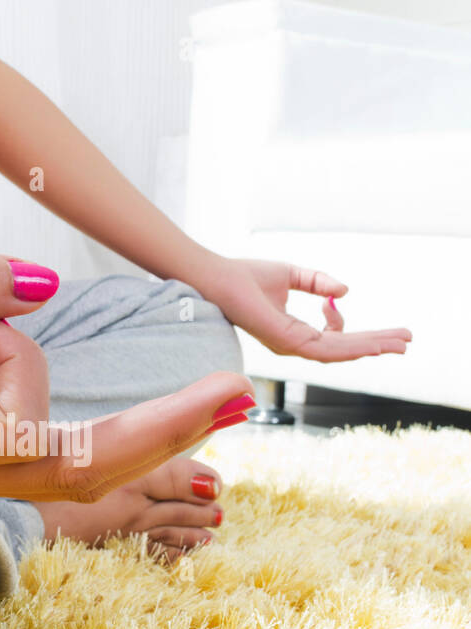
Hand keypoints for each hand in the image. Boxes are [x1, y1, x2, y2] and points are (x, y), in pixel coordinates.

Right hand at [0, 236, 254, 499]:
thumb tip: (43, 290)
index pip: (8, 434)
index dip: (82, 400)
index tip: (141, 362)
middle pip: (71, 470)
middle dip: (161, 436)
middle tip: (241, 397)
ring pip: (78, 468)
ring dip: (149, 431)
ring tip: (155, 373)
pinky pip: (59, 444)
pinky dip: (62, 392)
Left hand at [205, 257, 411, 361]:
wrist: (220, 278)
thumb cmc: (247, 277)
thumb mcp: (292, 275)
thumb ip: (318, 283)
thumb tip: (345, 293)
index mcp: (294, 333)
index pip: (333, 340)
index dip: (353, 330)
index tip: (342, 306)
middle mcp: (294, 344)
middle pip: (343, 351)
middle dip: (377, 345)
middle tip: (407, 342)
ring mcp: (291, 346)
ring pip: (341, 352)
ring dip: (373, 347)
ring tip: (402, 343)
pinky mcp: (288, 341)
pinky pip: (327, 348)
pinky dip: (354, 346)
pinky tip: (375, 343)